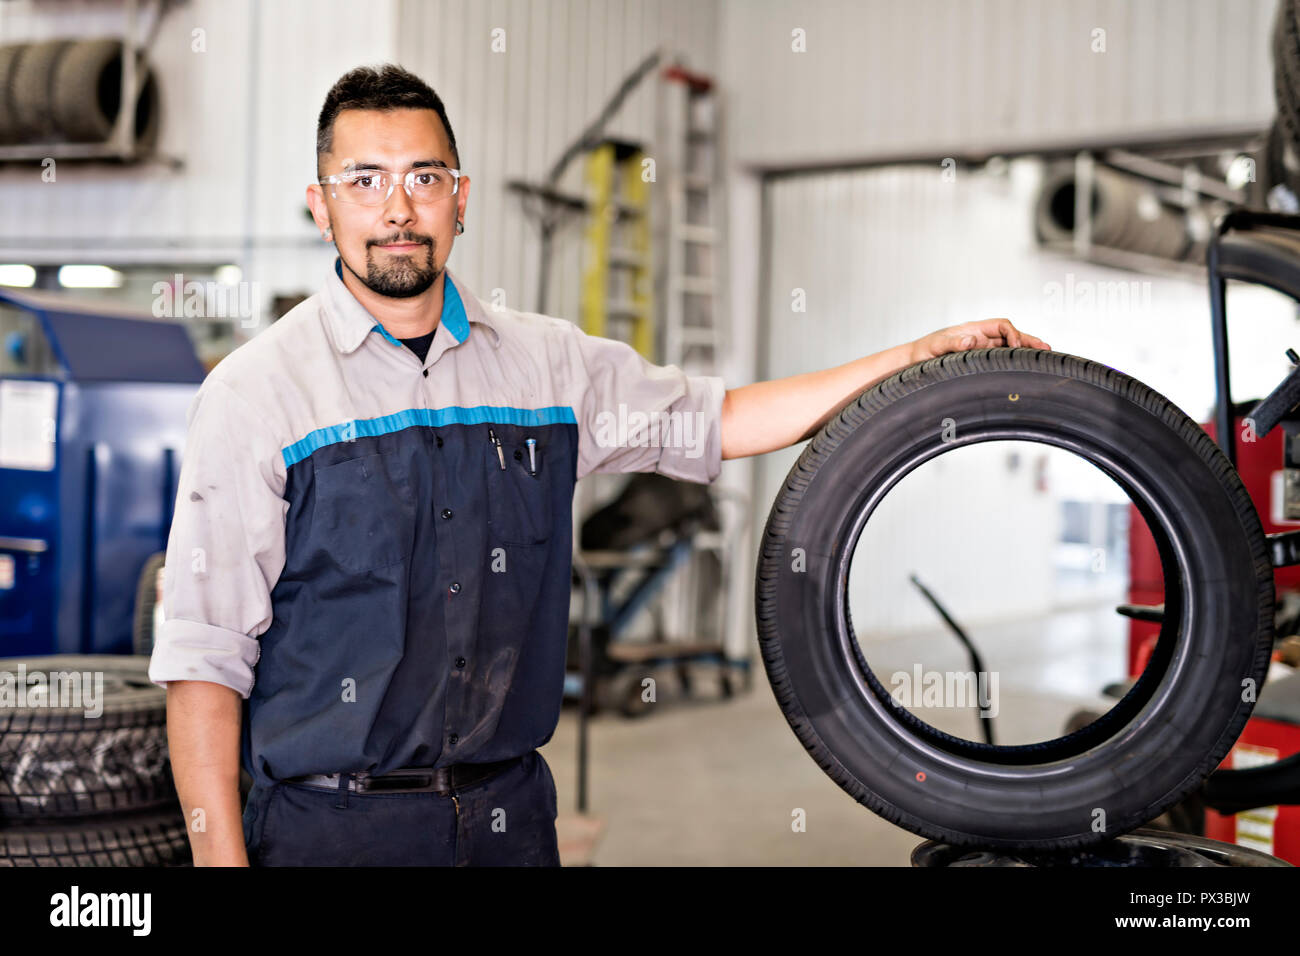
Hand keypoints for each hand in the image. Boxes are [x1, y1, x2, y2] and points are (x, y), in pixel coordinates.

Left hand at [909, 318, 1050, 363]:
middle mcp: (979, 338)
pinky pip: (1000, 359)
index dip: (1012, 334)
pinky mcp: (978, 362)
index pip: (1001, 325)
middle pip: (1010, 335)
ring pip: (1008, 347)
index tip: (1016, 347)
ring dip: (1024, 351)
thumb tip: (971, 341)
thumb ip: (952, 344)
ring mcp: (980, 350)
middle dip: (1027, 341)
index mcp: (972, 330)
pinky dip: (1013, 361)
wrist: (911, 363)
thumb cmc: (922, 353)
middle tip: (1045, 349)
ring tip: (1043, 356)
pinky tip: (1023, 368)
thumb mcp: (935, 347)